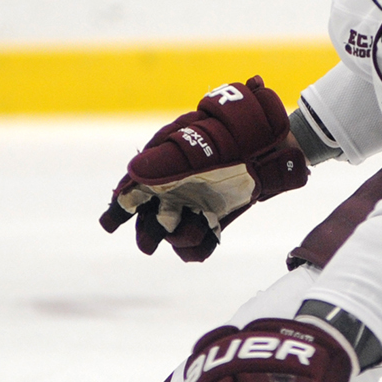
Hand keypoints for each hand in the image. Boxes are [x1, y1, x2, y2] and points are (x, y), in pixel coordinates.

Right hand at [100, 77, 308, 261]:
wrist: (270, 145)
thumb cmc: (230, 135)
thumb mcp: (196, 142)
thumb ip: (166, 159)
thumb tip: (133, 173)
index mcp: (162, 165)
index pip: (132, 189)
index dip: (118, 208)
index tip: (110, 224)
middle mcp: (174, 187)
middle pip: (149, 219)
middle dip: (148, 233)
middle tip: (148, 246)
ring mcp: (194, 203)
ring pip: (174, 232)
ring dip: (179, 237)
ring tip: (195, 228)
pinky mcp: (215, 217)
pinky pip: (200, 241)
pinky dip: (200, 246)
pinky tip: (207, 241)